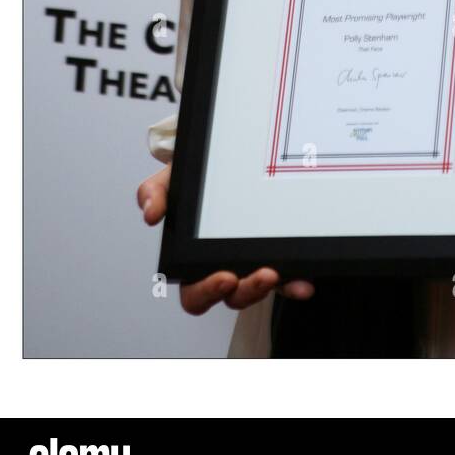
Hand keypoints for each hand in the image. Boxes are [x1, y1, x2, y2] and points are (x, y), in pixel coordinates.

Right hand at [137, 163, 314, 313]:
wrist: (223, 157)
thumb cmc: (194, 180)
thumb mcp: (172, 180)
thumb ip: (154, 192)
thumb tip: (151, 214)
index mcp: (192, 260)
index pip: (195, 292)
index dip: (208, 292)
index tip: (224, 278)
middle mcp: (222, 267)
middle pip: (231, 297)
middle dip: (247, 292)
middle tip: (262, 275)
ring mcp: (251, 263)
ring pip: (260, 289)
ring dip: (274, 287)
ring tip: (281, 272)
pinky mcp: (275, 256)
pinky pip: (287, 277)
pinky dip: (295, 282)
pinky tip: (304, 280)